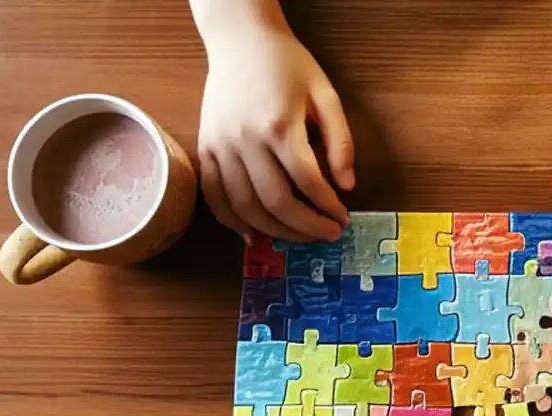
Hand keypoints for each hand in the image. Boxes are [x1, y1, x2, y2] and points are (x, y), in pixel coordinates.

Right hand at [198, 27, 351, 242]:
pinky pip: (214, 195)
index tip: (342, 218)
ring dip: (274, 230)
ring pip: (244, 206)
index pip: (307, 181)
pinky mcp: (205, 148)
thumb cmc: (288, 66)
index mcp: (279, 125)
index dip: (327, 207)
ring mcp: (220, 145)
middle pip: (275, 201)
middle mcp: (245, 139)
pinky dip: (232, 221)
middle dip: (306, 226)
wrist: (241, 41)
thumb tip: (346, 185)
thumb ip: (340, 141)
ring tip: (298, 237)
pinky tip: (253, 235)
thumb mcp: (326, 95)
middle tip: (327, 235)